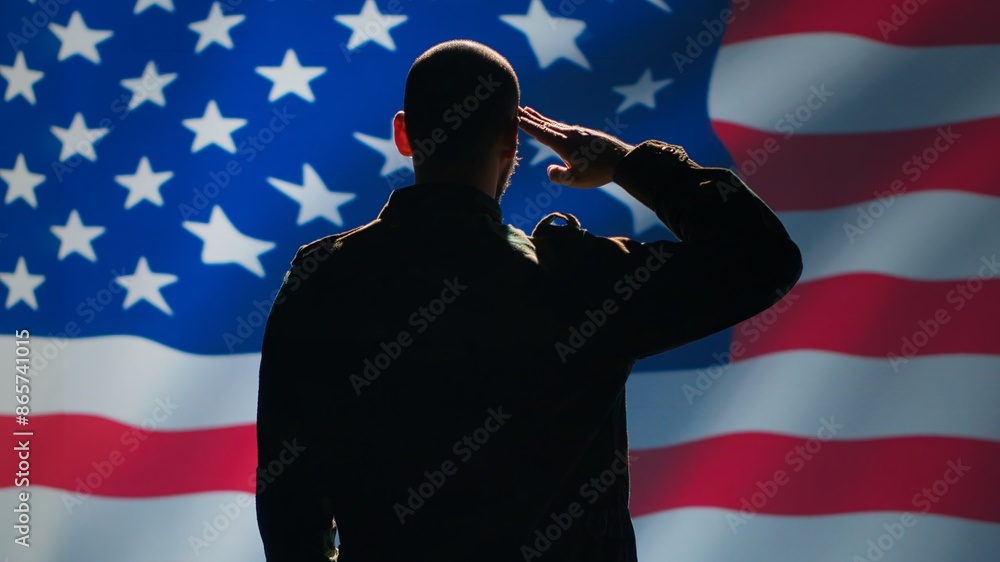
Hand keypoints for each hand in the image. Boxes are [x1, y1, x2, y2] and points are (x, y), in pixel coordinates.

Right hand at [517, 106, 633, 187]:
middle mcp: (568, 134)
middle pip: (545, 124)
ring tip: (531, 113)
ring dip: (541, 119)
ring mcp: (578, 132)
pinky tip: (555, 126)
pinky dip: (554, 124)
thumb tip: (550, 169)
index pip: (540, 132)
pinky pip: (564, 127)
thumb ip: (557, 175)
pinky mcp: (586, 134)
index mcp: (562, 143)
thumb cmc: (598, 172)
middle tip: (517, 108)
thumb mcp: (574, 180)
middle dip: (530, 117)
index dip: (526, 124)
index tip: (515, 116)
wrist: (623, 161)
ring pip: (555, 124)